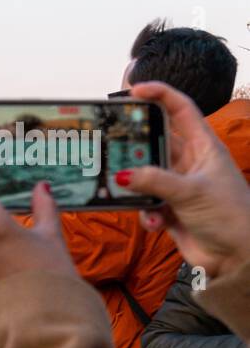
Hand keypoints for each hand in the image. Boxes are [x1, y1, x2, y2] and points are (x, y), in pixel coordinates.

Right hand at [123, 81, 249, 280]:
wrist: (237, 256)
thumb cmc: (229, 215)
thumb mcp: (191, 192)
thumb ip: (154, 181)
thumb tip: (121, 176)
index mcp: (202, 147)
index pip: (180, 110)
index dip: (160, 95)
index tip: (134, 91)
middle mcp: (189, 162)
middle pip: (154, 142)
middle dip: (133, 145)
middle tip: (110, 144)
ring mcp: (177, 186)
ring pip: (143, 175)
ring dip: (135, 186)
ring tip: (127, 191)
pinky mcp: (168, 209)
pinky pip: (144, 203)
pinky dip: (144, 213)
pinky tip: (155, 224)